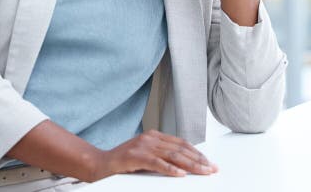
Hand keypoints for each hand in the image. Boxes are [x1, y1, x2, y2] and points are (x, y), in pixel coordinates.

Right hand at [90, 129, 217, 180]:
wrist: (99, 164)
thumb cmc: (122, 162)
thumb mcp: (145, 155)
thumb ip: (161, 156)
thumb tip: (184, 165)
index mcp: (154, 136)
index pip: (181, 143)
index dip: (197, 153)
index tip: (209, 162)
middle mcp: (150, 138)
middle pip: (180, 149)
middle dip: (198, 160)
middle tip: (211, 169)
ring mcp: (143, 146)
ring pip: (173, 155)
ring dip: (190, 165)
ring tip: (202, 172)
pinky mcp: (135, 156)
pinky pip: (157, 163)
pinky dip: (170, 169)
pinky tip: (181, 174)